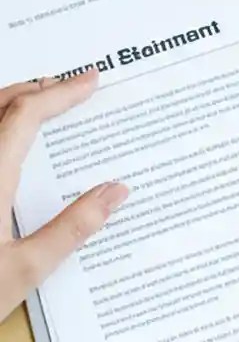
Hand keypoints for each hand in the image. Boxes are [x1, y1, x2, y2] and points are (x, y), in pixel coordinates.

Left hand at [0, 71, 127, 316]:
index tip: (90, 82)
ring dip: (11, 103)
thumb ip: (73, 227)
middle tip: (69, 87)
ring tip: (40, 104)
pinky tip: (7, 143)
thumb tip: (116, 192)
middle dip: (35, 89)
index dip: (60, 93)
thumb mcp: (26, 269)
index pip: (26, 116)